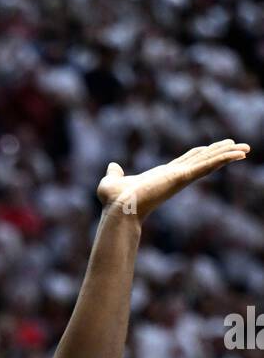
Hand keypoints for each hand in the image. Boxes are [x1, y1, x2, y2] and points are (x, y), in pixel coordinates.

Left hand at [97, 139, 248, 219]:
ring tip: (245, 148)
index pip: (186, 162)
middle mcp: (175, 176)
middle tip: (239, 147)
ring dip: (227, 154)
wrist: (118, 210)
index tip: (212, 148)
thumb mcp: (112, 182)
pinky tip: (238, 153)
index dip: (200, 154)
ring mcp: (180, 177)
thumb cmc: (114, 202)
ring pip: (209, 162)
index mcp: (162, 176)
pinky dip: (223, 158)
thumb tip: (112, 167)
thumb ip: (114, 174)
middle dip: (220, 152)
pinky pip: (207, 165)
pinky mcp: (182, 178)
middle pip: (203, 160)